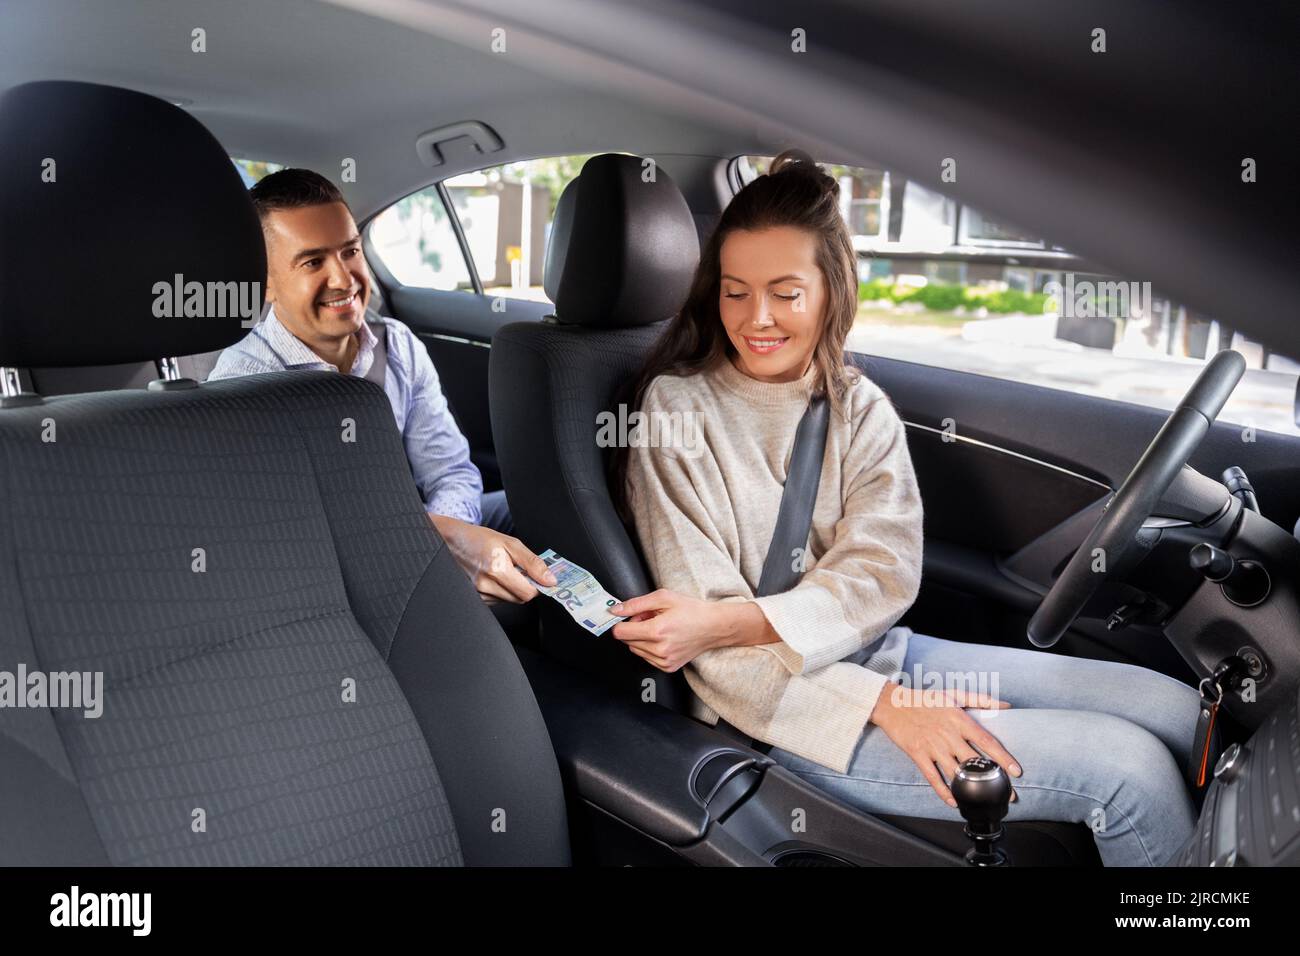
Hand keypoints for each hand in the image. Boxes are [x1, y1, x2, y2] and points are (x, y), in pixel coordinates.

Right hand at [428, 513, 555, 603]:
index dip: (537, 586)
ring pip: (510, 600)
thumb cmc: (478, 539)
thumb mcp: (510, 543)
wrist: (451, 541)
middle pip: (520, 598)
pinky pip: (498, 600)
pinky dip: (502, 590)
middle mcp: (486, 586)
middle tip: (520, 569)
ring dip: (514, 588)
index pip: (528, 593)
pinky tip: (496, 576)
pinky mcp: (475, 598)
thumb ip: (532, 563)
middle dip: (526, 586)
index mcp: (497, 570)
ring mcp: (479, 594)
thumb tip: (550, 580)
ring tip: (505, 570)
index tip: (540, 578)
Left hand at [608, 589, 731, 671]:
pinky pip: (646, 658)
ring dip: (641, 639)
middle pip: (627, 641)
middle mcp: (660, 649)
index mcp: (657, 631)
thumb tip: (615, 610)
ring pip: (636, 650)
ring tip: (659, 628)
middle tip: (650, 618)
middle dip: (634, 628)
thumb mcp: (664, 597)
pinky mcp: (668, 667)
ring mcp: (664, 661)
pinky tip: (664, 638)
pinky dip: (650, 648)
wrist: (714, 627)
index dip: (621, 622)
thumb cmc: (692, 610)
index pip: (620, 633)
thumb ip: (636, 604)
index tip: (627, 617)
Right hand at [869, 682, 1021, 808]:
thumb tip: (1007, 705)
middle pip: (975, 762)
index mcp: (959, 720)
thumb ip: (982, 700)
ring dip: (971, 789)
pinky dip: (943, 791)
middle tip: (1008, 794)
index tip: (1016, 771)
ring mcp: (932, 746)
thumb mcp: (954, 694)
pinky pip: (933, 777)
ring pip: (955, 772)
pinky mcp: (917, 754)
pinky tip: (954, 801)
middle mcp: (948, 735)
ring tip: (985, 801)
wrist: (892, 703)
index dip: (1003, 757)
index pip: (986, 741)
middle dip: (993, 780)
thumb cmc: (926, 699)